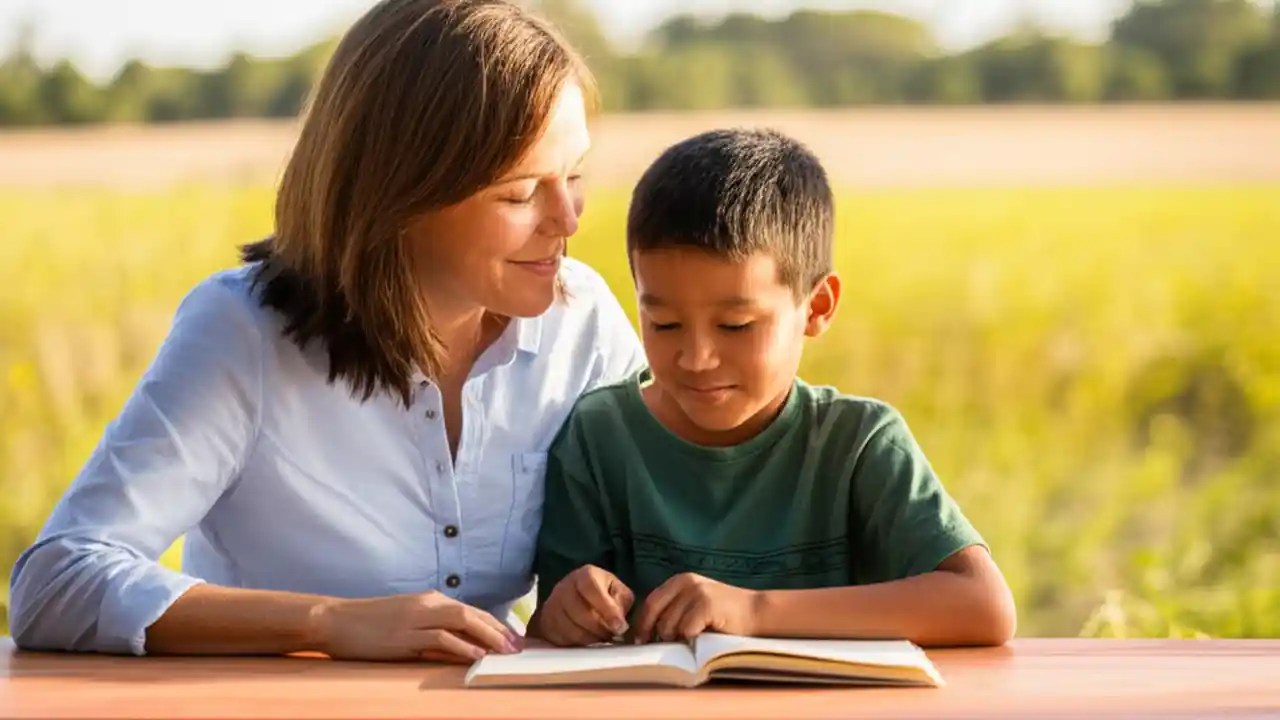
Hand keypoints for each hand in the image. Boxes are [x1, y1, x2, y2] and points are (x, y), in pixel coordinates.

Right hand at [313, 591, 521, 662]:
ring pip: (462, 622)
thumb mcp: (407, 621)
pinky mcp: (404, 636)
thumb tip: (462, 645)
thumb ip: (434, 629)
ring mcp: (415, 619)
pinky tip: (476, 657)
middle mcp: (426, 605)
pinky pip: (440, 639)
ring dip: (487, 637)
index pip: (471, 610)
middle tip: (518, 647)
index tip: (512, 638)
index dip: (495, 624)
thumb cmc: (369, 624)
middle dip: (498, 630)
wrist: (335, 620)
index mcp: (429, 600)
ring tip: (504, 652)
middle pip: (472, 613)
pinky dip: (461, 647)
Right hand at [537, 565, 633, 646]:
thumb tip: (619, 623)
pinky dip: (576, 644)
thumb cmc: (603, 596)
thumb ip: (621, 603)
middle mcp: (564, 587)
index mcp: (585, 575)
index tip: (619, 626)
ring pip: (569, 628)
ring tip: (601, 638)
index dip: (607, 608)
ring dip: (589, 638)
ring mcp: (552, 605)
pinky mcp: (546, 623)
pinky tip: (587, 642)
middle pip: (579, 611)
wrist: (576, 600)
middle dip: (599, 628)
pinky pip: (560, 638)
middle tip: (612, 635)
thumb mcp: (617, 593)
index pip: (591, 587)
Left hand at [633, 573, 760, 643]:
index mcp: (679, 581)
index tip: (641, 641)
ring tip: (692, 639)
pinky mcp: (707, 605)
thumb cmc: (723, 615)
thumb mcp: (694, 603)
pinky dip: (692, 638)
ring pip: (670, 625)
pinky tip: (703, 637)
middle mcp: (686, 582)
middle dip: (657, 634)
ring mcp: (697, 592)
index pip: (650, 602)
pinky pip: (686, 630)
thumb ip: (672, 609)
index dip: (642, 624)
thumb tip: (645, 632)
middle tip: (663, 646)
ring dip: (678, 638)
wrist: (756, 613)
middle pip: (656, 615)